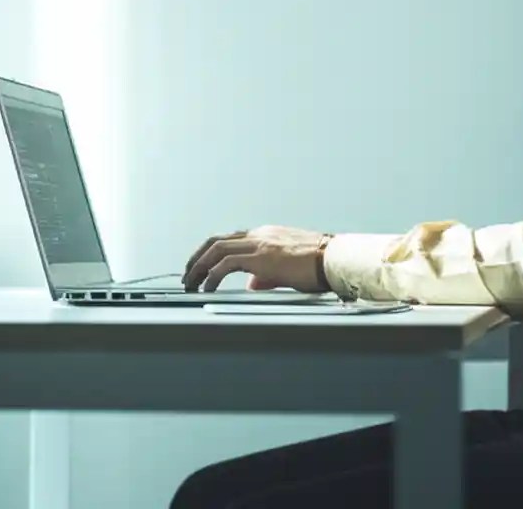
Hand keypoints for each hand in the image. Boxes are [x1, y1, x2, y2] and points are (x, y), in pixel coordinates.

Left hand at [183, 225, 328, 292]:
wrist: (335, 259)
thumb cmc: (320, 265)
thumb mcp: (287, 269)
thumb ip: (266, 275)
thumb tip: (251, 284)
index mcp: (265, 235)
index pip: (229, 239)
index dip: (211, 253)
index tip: (201, 268)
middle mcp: (259, 235)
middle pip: (215, 241)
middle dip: (197, 258)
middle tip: (187, 276)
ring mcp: (258, 243)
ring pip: (215, 249)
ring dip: (198, 266)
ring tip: (190, 283)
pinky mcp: (260, 257)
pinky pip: (225, 264)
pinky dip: (211, 276)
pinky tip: (207, 288)